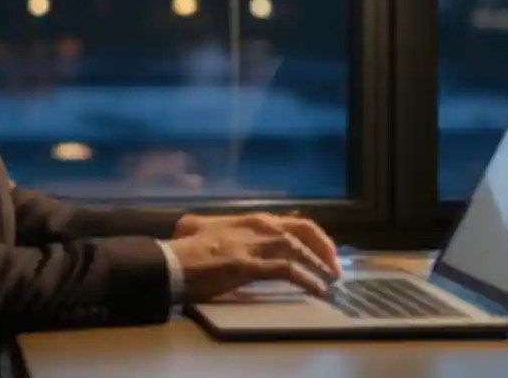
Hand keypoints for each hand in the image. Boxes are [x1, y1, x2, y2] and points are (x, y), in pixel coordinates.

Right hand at [169, 212, 341, 301]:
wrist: (172, 262)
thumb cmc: (186, 247)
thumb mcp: (205, 226)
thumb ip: (221, 226)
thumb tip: (219, 230)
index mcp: (251, 218)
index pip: (293, 222)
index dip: (314, 236)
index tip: (324, 249)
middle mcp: (259, 227)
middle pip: (304, 231)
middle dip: (325, 247)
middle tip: (335, 265)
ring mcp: (255, 245)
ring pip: (299, 250)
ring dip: (319, 265)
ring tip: (330, 280)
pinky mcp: (250, 266)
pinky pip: (287, 271)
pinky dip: (306, 279)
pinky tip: (316, 289)